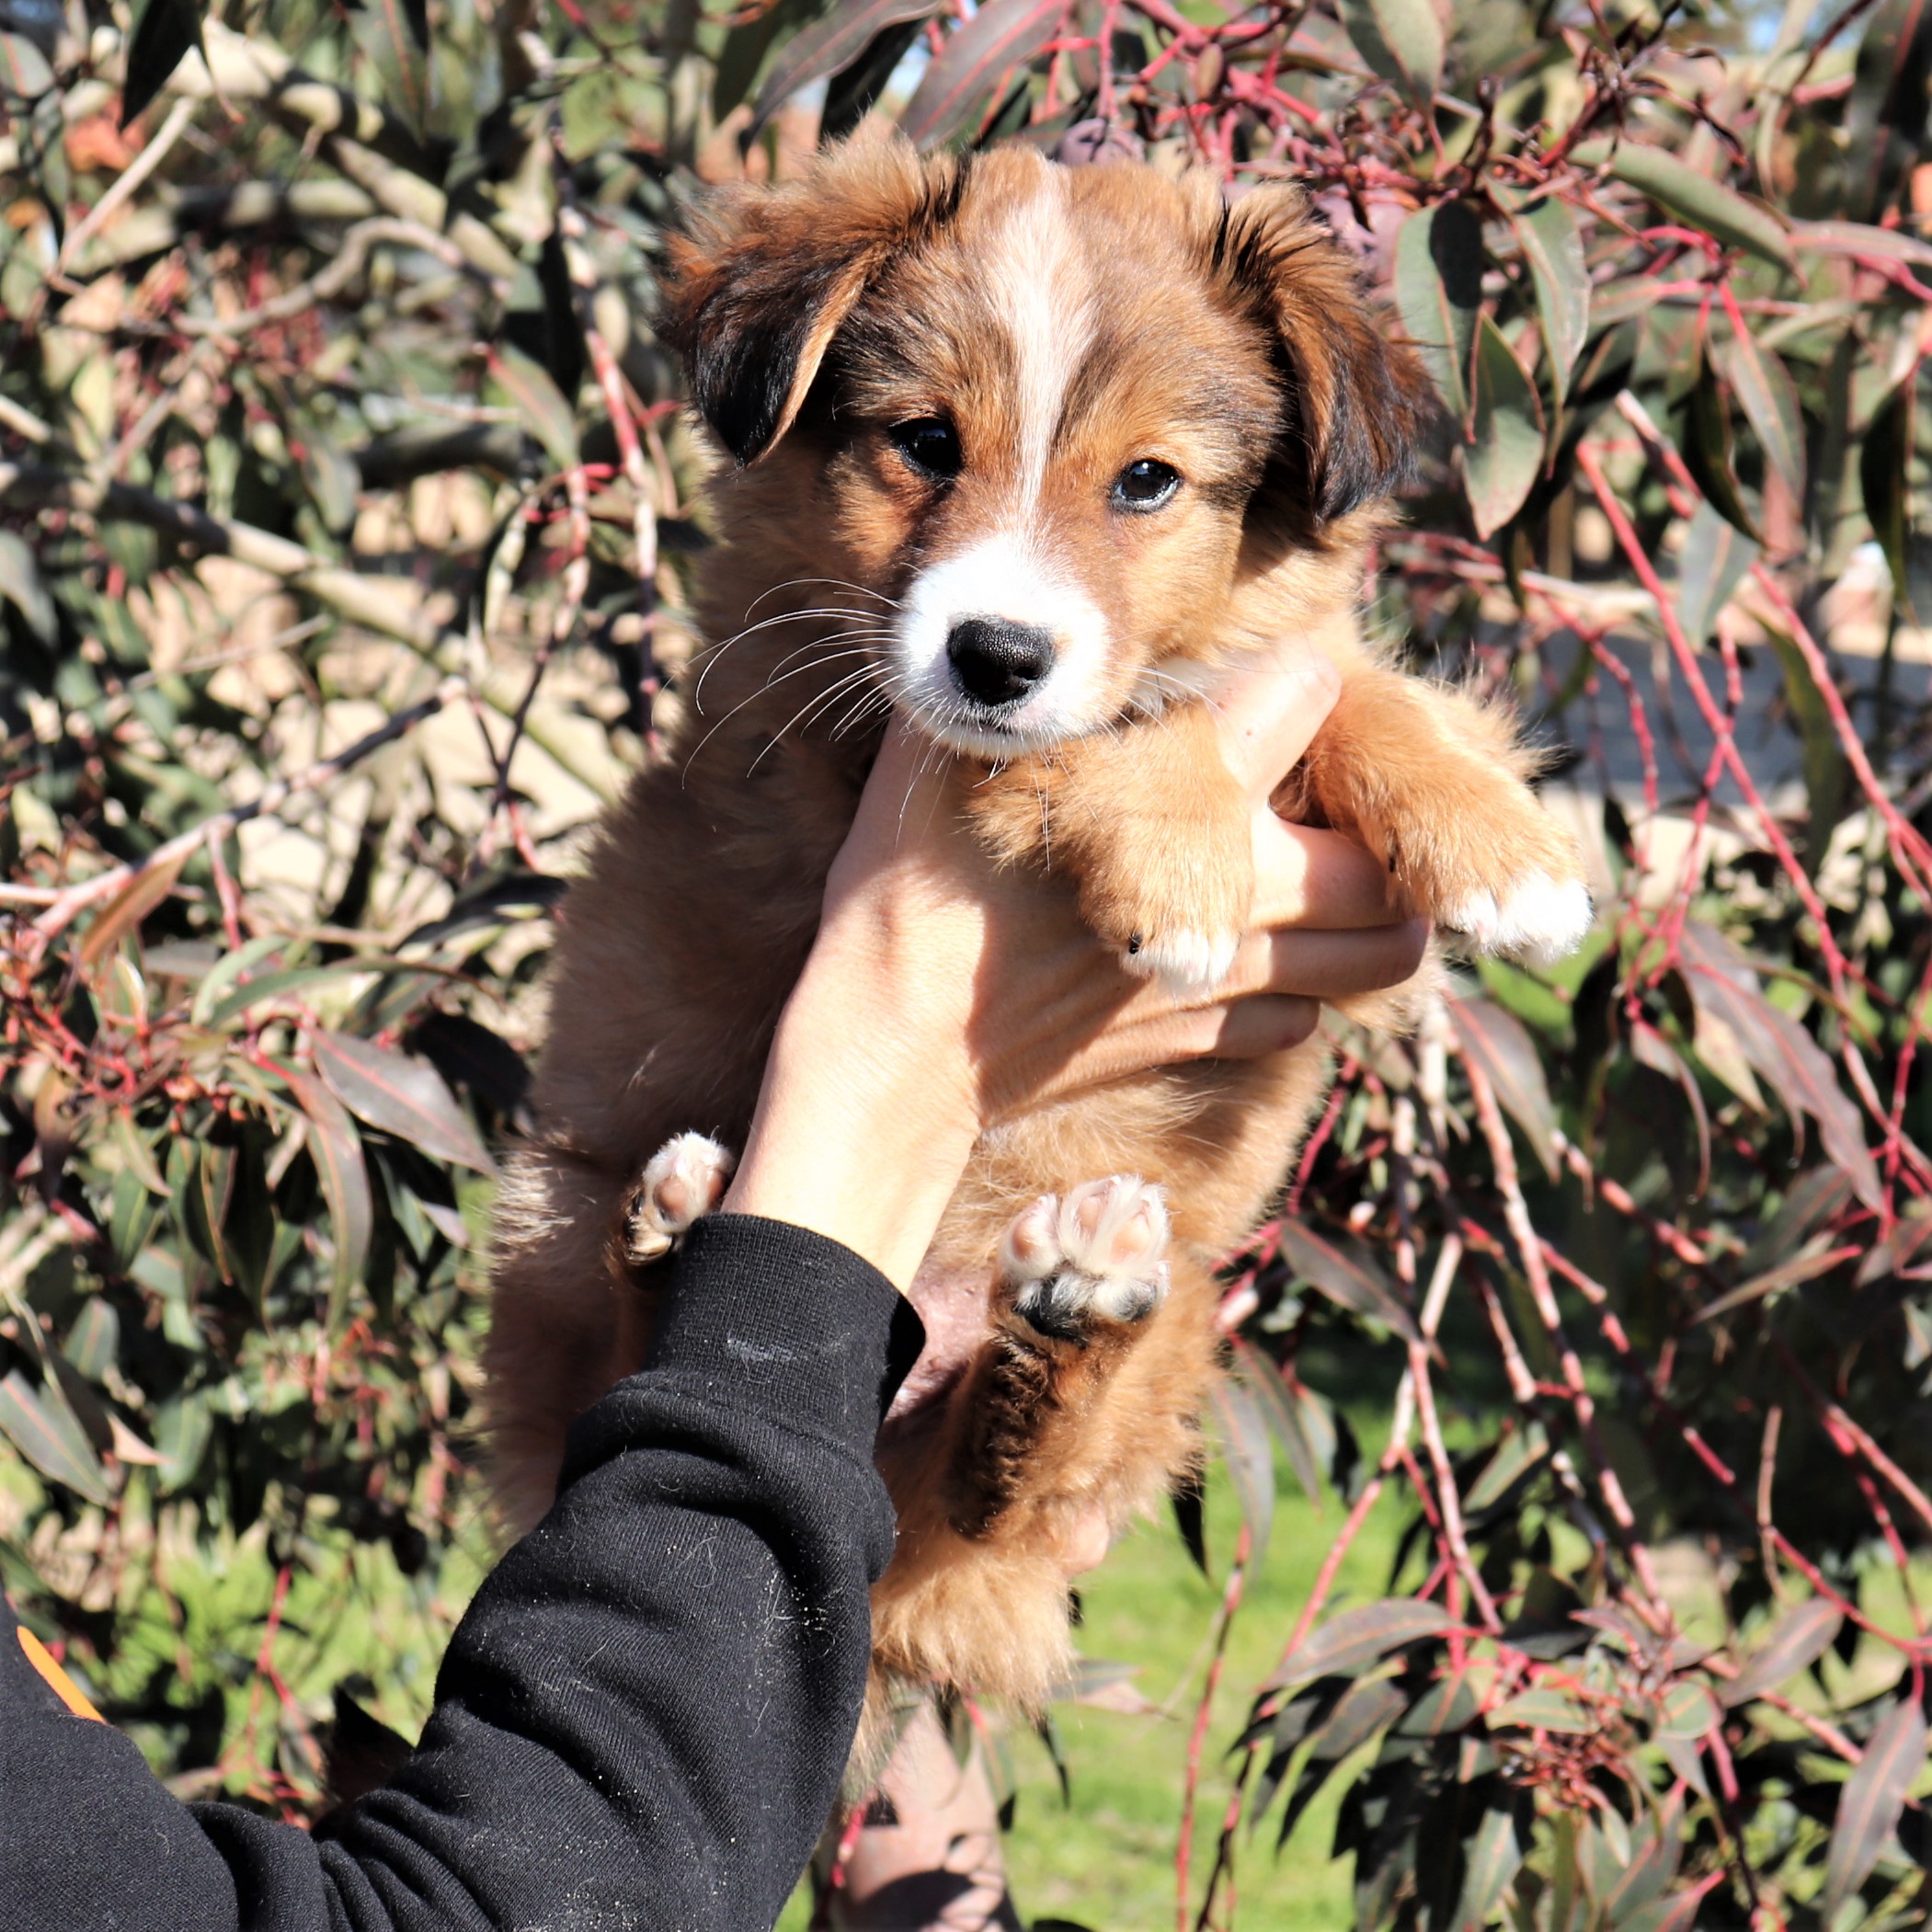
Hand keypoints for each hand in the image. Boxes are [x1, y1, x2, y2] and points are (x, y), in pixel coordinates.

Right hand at [722, 657, 1427, 1288]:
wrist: (895, 1052)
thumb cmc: (912, 889)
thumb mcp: (939, 755)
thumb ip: (1006, 685)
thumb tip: (1012, 621)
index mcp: (1183, 785)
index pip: (1311, 693)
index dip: (1297, 681)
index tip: (1264, 691)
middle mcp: (1239, 883)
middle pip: (1387, 855)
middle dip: (1382, 831)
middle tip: (1338, 812)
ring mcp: (1229, 973)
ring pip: (1377, 953)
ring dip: (1373, 923)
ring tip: (1333, 896)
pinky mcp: (1203, 1039)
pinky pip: (1305, 1020)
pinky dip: (1300, 994)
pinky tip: (1254, 968)